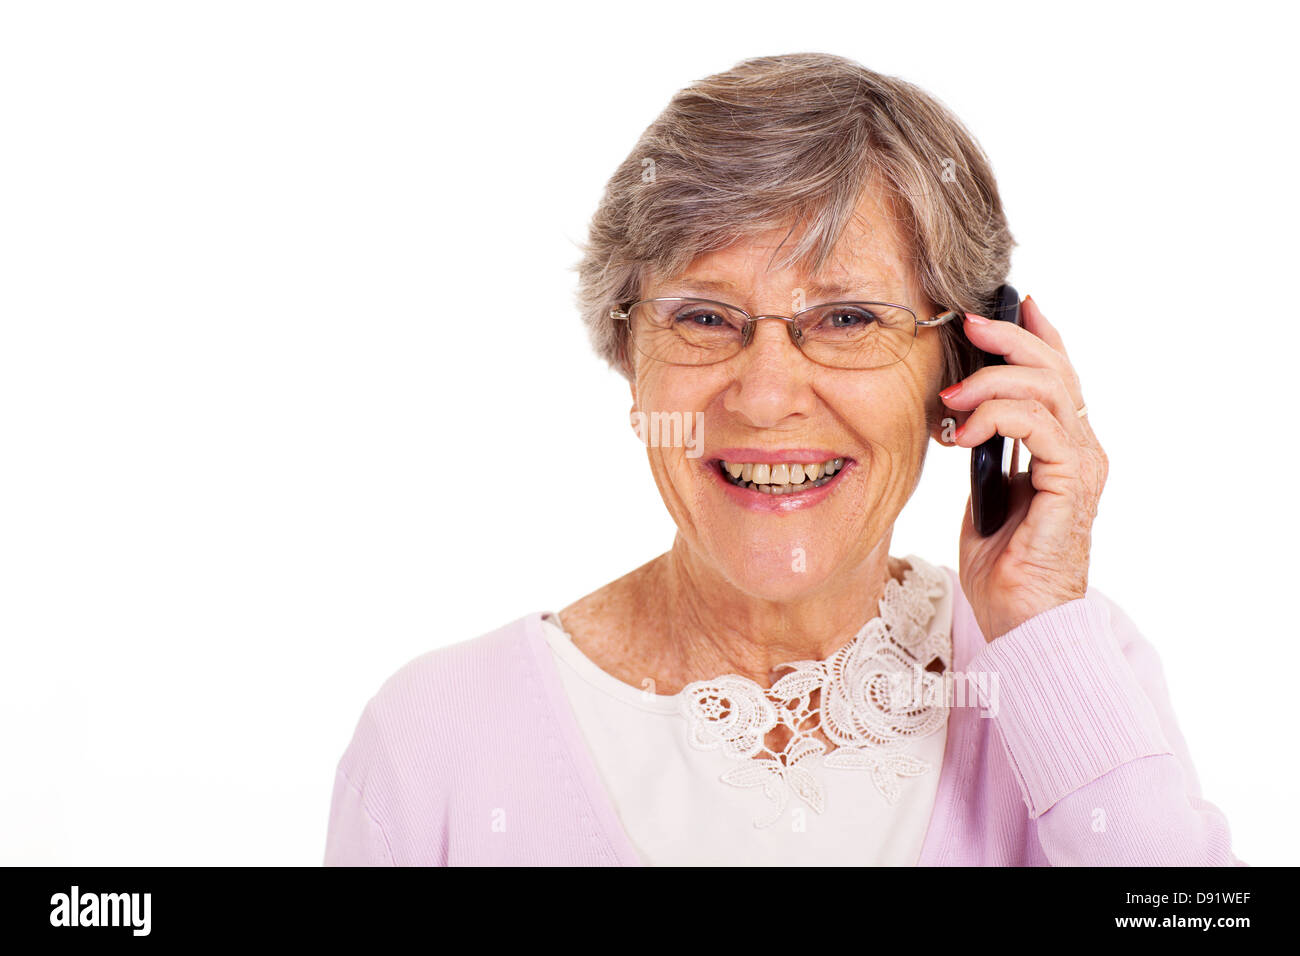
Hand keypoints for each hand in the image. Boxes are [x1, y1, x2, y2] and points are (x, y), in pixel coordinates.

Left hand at [939, 296, 1107, 641]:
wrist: (1017, 618)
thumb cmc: (1001, 563)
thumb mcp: (985, 489)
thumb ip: (987, 449)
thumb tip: (960, 412)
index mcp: (1062, 446)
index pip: (1056, 374)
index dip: (1034, 333)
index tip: (1000, 307)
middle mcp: (1080, 449)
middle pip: (1056, 369)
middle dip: (1010, 339)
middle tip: (969, 326)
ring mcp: (1079, 466)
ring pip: (1049, 390)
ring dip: (993, 381)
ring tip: (951, 398)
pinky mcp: (1070, 485)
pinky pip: (1042, 428)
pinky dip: (1000, 417)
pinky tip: (966, 432)